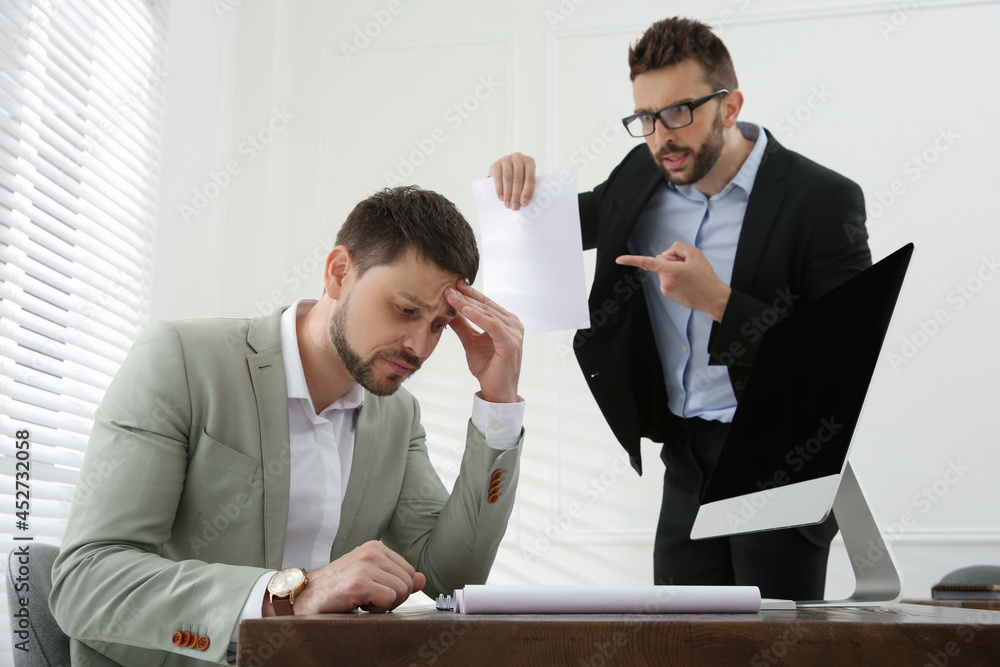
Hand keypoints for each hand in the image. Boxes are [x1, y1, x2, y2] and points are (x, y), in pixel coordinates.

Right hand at [277, 541, 425, 614]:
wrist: (303, 597)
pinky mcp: (360, 582)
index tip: (376, 592)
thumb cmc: (335, 589)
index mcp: (375, 547)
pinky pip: (389, 600)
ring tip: (362, 600)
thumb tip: (422, 579)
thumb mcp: (369, 578)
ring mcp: (366, 565)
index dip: (397, 589)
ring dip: (384, 604)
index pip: (409, 572)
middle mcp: (372, 551)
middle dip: (393, 598)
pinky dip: (377, 609)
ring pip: (401, 591)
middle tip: (369, 599)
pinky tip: (359, 605)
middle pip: (408, 582)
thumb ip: (396, 577)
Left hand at [446, 280, 522, 402]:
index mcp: (506, 321)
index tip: (451, 285)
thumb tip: (448, 310)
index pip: (485, 303)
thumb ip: (462, 325)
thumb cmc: (488, 367)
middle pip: (485, 305)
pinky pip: (491, 325)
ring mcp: (514, 333)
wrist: (497, 391)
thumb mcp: (470, 341)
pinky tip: (463, 310)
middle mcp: (513, 324)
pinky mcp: (510, 343)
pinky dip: (477, 316)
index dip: (468, 293)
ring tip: (450, 296)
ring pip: (487, 313)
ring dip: (467, 304)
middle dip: (465, 296)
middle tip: (447, 287)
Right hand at [489, 152, 535, 210]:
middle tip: (514, 206)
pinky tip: (501, 197)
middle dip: (516, 195)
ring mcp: (506, 159)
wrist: (505, 169)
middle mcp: (518, 157)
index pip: (530, 178)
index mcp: (529, 162)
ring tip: (508, 204)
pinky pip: (498, 177)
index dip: (527, 191)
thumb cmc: (519, 177)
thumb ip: (526, 187)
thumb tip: (524, 203)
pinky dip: (499, 189)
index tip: (524, 203)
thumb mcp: (525, 179)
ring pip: (508, 178)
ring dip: (508, 193)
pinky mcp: (496, 164)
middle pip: (518, 178)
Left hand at [616, 241, 731, 321]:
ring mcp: (665, 289)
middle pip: (661, 261)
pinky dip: (674, 277)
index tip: (618, 259)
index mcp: (670, 271)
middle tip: (687, 266)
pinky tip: (686, 281)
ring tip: (689, 276)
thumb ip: (677, 248)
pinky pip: (666, 278)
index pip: (647, 262)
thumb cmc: (705, 276)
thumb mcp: (695, 254)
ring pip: (664, 270)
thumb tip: (665, 254)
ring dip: (673, 269)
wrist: (711, 297)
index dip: (631, 260)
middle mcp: (664, 281)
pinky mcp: (667, 293)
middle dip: (671, 260)